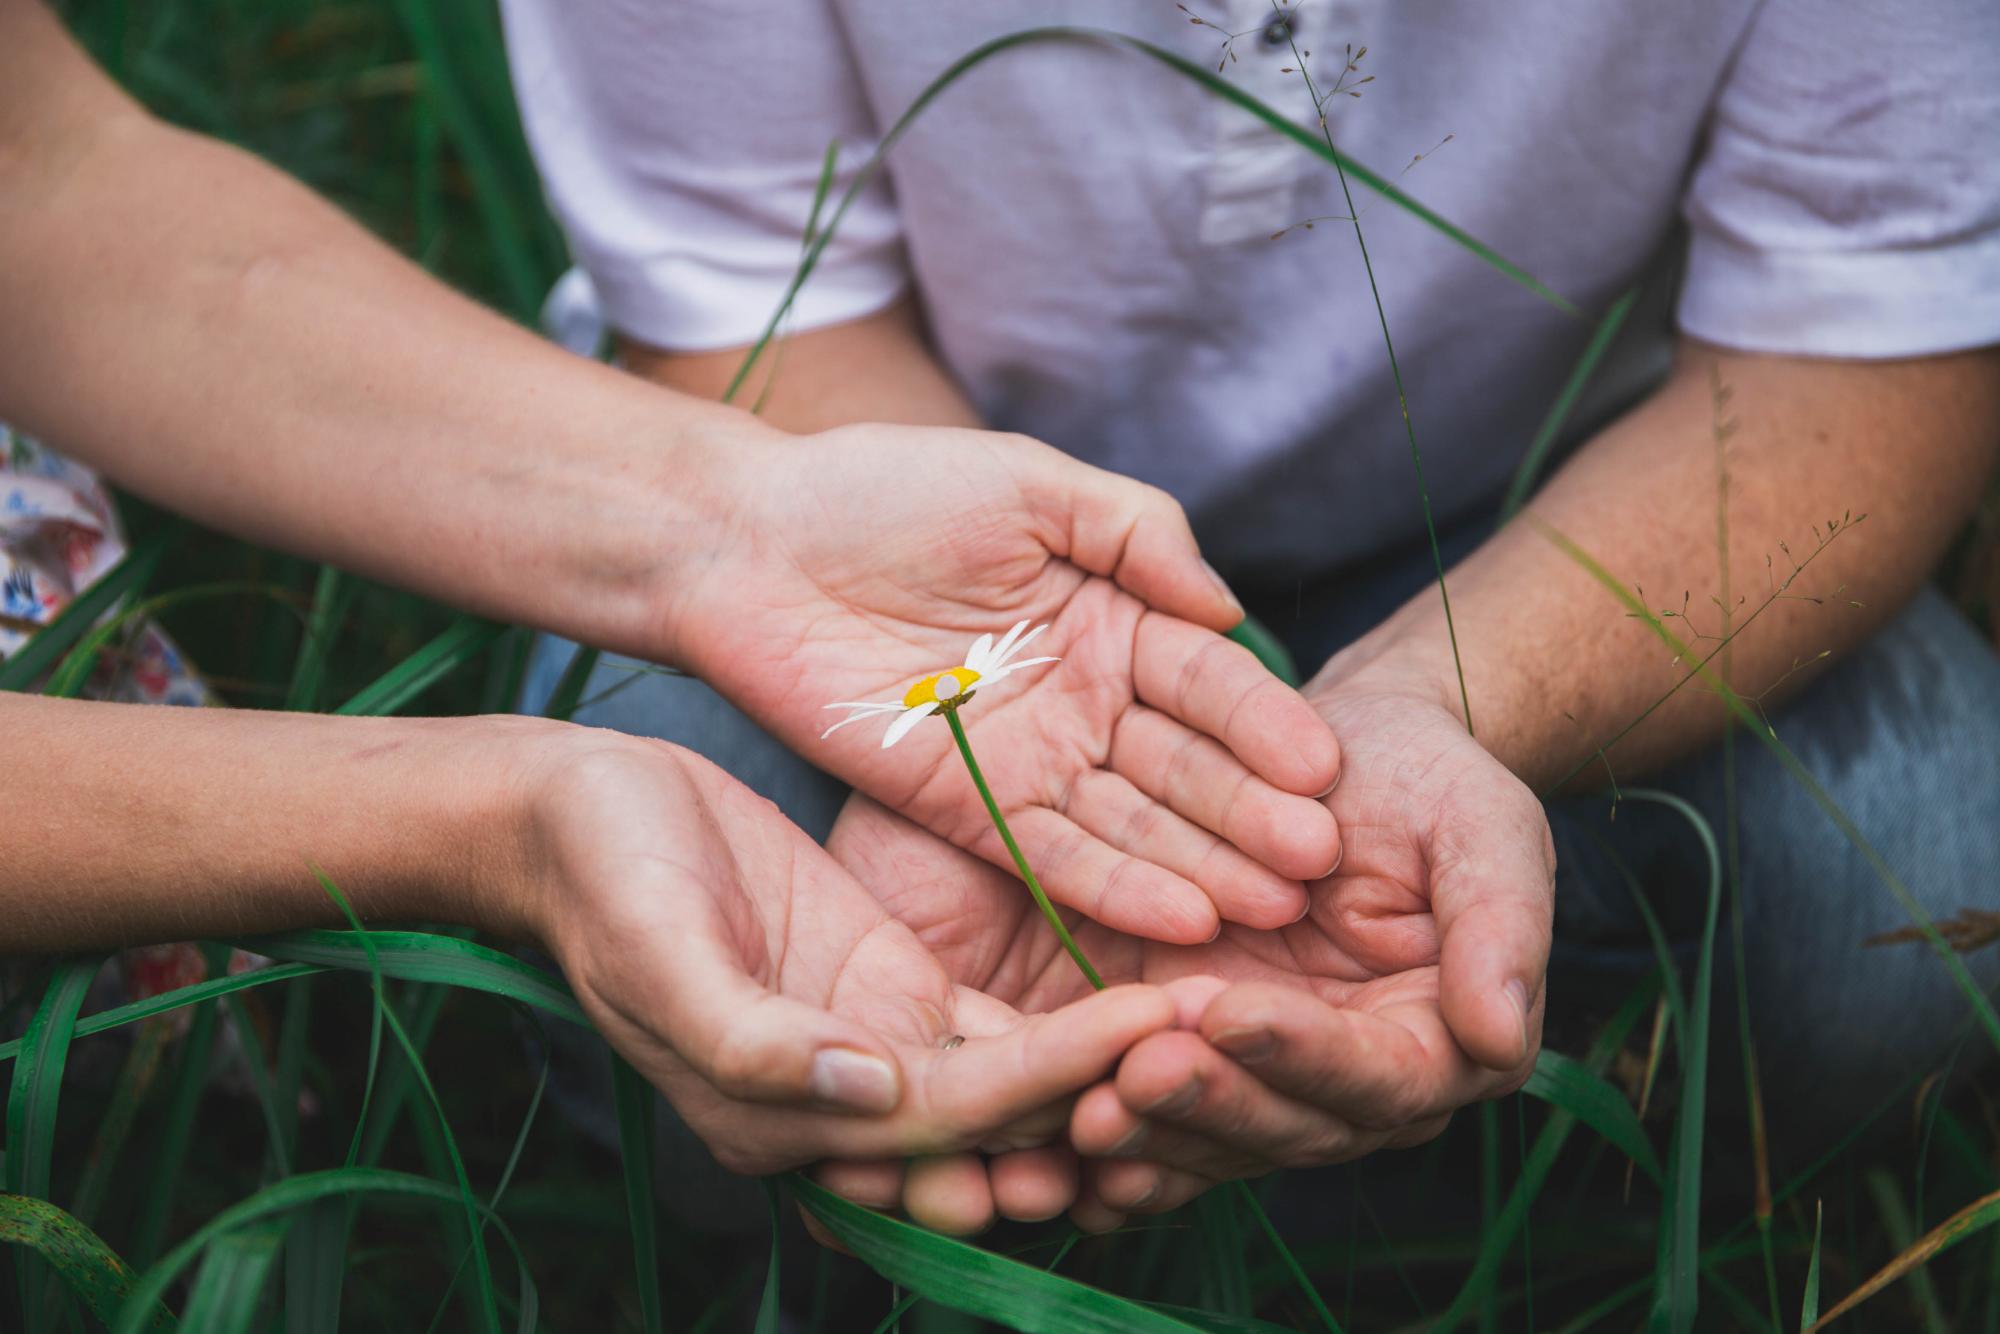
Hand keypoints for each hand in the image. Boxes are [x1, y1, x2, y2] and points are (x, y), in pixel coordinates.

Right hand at [513, 728, 1179, 1176]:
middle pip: (1004, 1130)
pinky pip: (1003, 1017)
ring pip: (1019, 1081)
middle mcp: (850, 1100)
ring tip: (1218, 1005)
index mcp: (785, 1118)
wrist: (578, 813)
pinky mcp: (898, 981)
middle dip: (1108, 1101)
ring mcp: (881, 1041)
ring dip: (1109, 1062)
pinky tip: (1154, 978)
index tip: (1151, 1033)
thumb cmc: (602, 881)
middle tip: (1223, 1036)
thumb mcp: (657, 955)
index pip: (950, 1120)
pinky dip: (1074, 1013)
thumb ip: (748, 1039)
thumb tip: (867, 1093)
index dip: (1053, 1087)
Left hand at [666, 423, 1342, 943]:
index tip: (1322, 772)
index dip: (1263, 727)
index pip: (1208, 682)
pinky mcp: (964, 813)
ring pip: (1133, 826)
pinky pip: (1050, 859)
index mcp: (1113, 618)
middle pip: (1185, 767)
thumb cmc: (886, 491)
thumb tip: (1226, 610)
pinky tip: (1183, 920)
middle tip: (1318, 862)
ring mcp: (1029, 762)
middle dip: (1252, 813)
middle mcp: (1085, 700)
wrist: (748, 544)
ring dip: (1203, 867)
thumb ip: (1137, 533)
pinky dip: (1115, 890)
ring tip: (1271, 905)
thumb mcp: (1029, 486)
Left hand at [813, 671, 1552, 1229]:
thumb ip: (1502, 928)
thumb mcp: (1483, 827)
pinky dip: (1109, 1127)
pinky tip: (1050, 1132)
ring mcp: (1261, 1079)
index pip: (1374, 1077)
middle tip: (1131, 1076)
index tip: (1229, 1012)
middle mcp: (1346, 1086)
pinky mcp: (1189, 1054)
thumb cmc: (1427, 780)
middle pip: (1283, 1124)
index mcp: (1431, 1046)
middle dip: (1208, 1103)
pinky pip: (1151, 1111)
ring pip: (1209, 1136)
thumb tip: (1501, 1038)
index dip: (1301, 1053)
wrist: (1334, 754)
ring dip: (1147, 1131)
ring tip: (1079, 1111)